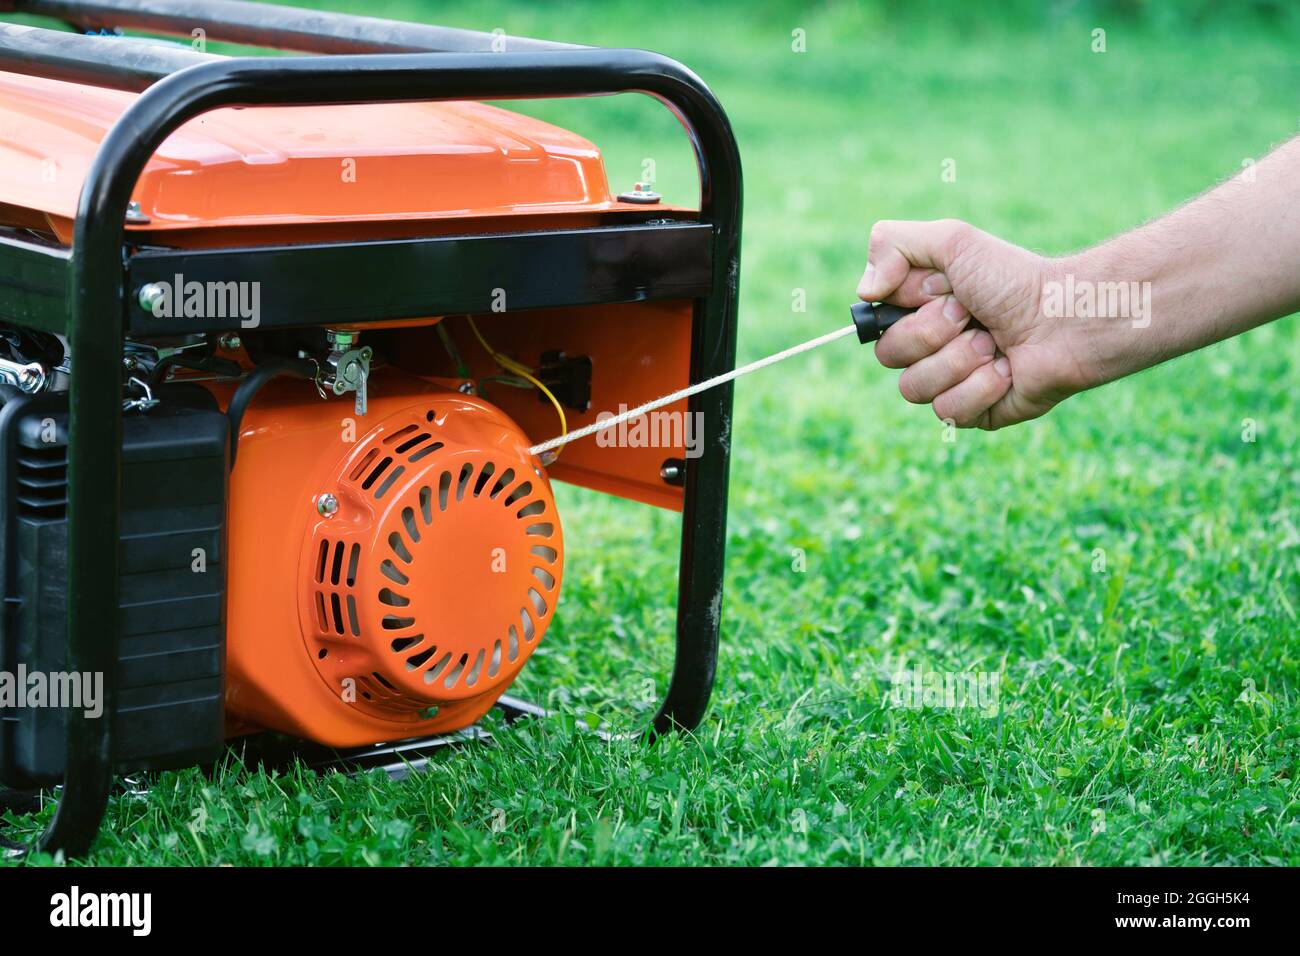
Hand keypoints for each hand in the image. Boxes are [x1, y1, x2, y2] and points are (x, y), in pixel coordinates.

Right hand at [858, 219, 1094, 429]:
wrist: (1066, 317)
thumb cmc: (1014, 278)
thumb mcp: (952, 241)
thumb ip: (892, 245)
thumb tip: (864, 292)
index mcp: (918, 310)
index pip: (876, 321)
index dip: (907, 306)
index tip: (944, 289)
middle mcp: (929, 348)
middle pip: (888, 356)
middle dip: (934, 332)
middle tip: (973, 315)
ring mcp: (949, 382)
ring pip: (914, 388)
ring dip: (959, 361)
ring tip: (994, 344)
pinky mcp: (973, 413)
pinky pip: (948, 411)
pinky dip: (981, 387)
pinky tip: (1007, 371)